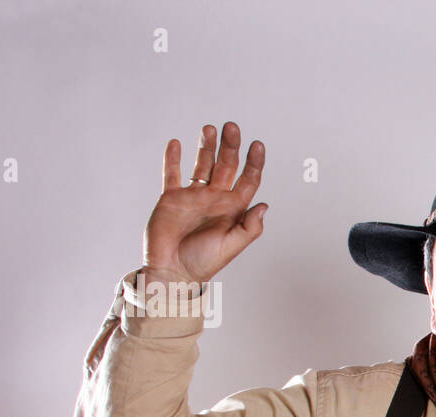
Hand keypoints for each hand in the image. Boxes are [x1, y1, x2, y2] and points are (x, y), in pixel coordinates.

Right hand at [142, 121, 267, 285]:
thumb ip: (250, 227)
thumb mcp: (233, 245)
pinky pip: (172, 174)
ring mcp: (193, 196)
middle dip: (230, 146)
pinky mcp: (171, 198)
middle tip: (232, 127)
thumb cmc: (204, 262)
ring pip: (202, 164)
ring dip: (206, 146)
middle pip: (226, 166)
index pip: (248, 180)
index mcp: (233, 209)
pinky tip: (177, 143)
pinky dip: (173, 159)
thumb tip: (265, 205)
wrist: (173, 271)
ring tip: (209, 128)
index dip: (254, 163)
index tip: (258, 145)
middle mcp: (215, 198)